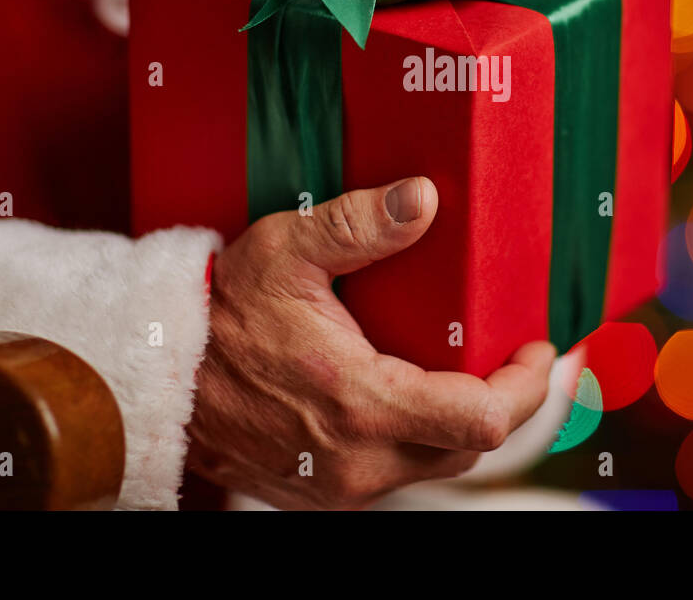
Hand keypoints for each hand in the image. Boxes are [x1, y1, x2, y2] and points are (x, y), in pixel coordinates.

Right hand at [185, 176, 555, 509]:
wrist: (155, 379)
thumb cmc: (218, 312)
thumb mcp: (285, 250)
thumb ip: (357, 224)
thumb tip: (424, 198)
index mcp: (358, 402)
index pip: (481, 420)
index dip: (525, 388)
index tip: (536, 347)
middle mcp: (356, 462)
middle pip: (468, 448)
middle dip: (502, 403)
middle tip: (512, 355)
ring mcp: (338, 487)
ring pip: (433, 465)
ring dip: (459, 422)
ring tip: (471, 370)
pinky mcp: (320, 496)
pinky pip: (394, 475)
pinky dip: (417, 440)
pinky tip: (415, 396)